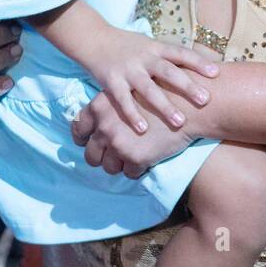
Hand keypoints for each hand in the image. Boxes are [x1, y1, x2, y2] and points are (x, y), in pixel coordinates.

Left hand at [70, 88, 203, 177]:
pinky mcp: (135, 158)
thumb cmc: (162, 95)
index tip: (88, 143)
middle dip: (101, 158)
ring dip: (120, 166)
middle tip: (113, 157)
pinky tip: (148, 159)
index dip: (82, 139)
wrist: (187, 105)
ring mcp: (118, 143)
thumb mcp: (129, 93)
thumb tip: (100, 124)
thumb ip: (111, 107)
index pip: (78, 129)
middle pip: (91, 155)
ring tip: (134, 157)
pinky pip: (130, 173)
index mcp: (99, 107)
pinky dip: (138, 169)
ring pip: (109, 168)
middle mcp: (104, 126)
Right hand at [89, 26, 219, 133]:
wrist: (93, 39)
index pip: (180, 53)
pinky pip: (123, 100)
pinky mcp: (111, 81)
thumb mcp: (150, 45)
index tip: (216, 73)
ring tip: (180, 122)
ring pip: (148, 89)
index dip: (199, 62)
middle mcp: (144, 57)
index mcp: (155, 48)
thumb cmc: (127, 46)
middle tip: (205, 100)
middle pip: (168, 71)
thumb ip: (168, 57)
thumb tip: (198, 67)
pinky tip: (143, 129)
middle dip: (187, 86)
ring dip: (164, 106)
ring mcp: (128, 69)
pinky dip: (132, 115)